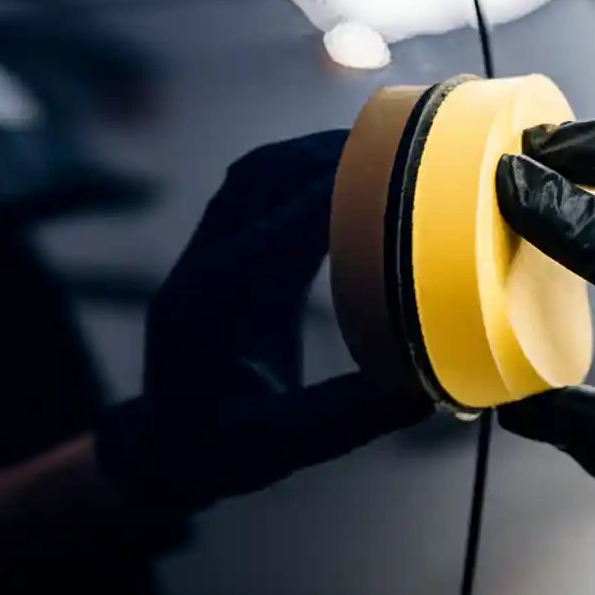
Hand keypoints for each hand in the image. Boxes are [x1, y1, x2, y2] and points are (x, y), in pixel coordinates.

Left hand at [98, 131, 430, 509]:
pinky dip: (300, 170)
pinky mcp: (223, 252)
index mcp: (207, 305)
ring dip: (312, 151)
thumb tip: (428, 388)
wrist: (165, 447)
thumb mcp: (282, 445)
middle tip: (401, 144)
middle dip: (327, 154)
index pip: (274, 225)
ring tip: (379, 146)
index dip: (333, 192)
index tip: (393, 173)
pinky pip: (257, 190)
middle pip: (260, 178)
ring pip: (254, 173)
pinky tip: (346, 173)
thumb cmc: (219, 449)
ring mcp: (204, 253)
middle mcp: (199, 266)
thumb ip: (350, 417)